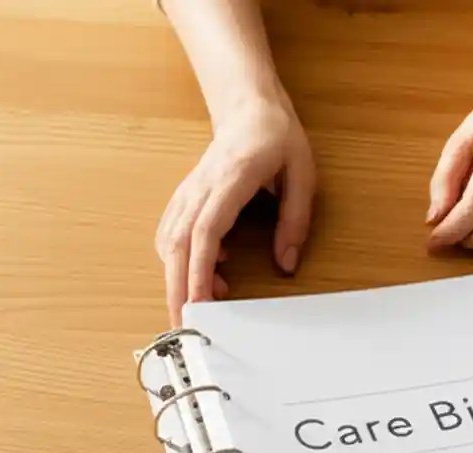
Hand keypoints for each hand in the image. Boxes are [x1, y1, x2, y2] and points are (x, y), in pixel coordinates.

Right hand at [155, 100, 315, 325]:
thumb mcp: (303, 174)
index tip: (201, 301)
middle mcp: (202, 187)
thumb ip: (295, 220)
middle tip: (184, 324)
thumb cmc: (276, 137)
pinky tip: (206, 270)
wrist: (248, 108)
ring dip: (179, 276)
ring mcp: (189, 192)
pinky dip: (179, 259)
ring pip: (170, 241)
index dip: (200, 270)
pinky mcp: (185, 198)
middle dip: (177, 287)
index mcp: (231, 179)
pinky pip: (172, 233)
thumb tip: (286, 263)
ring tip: (208, 299)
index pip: (206, 231)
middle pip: (178, 244)